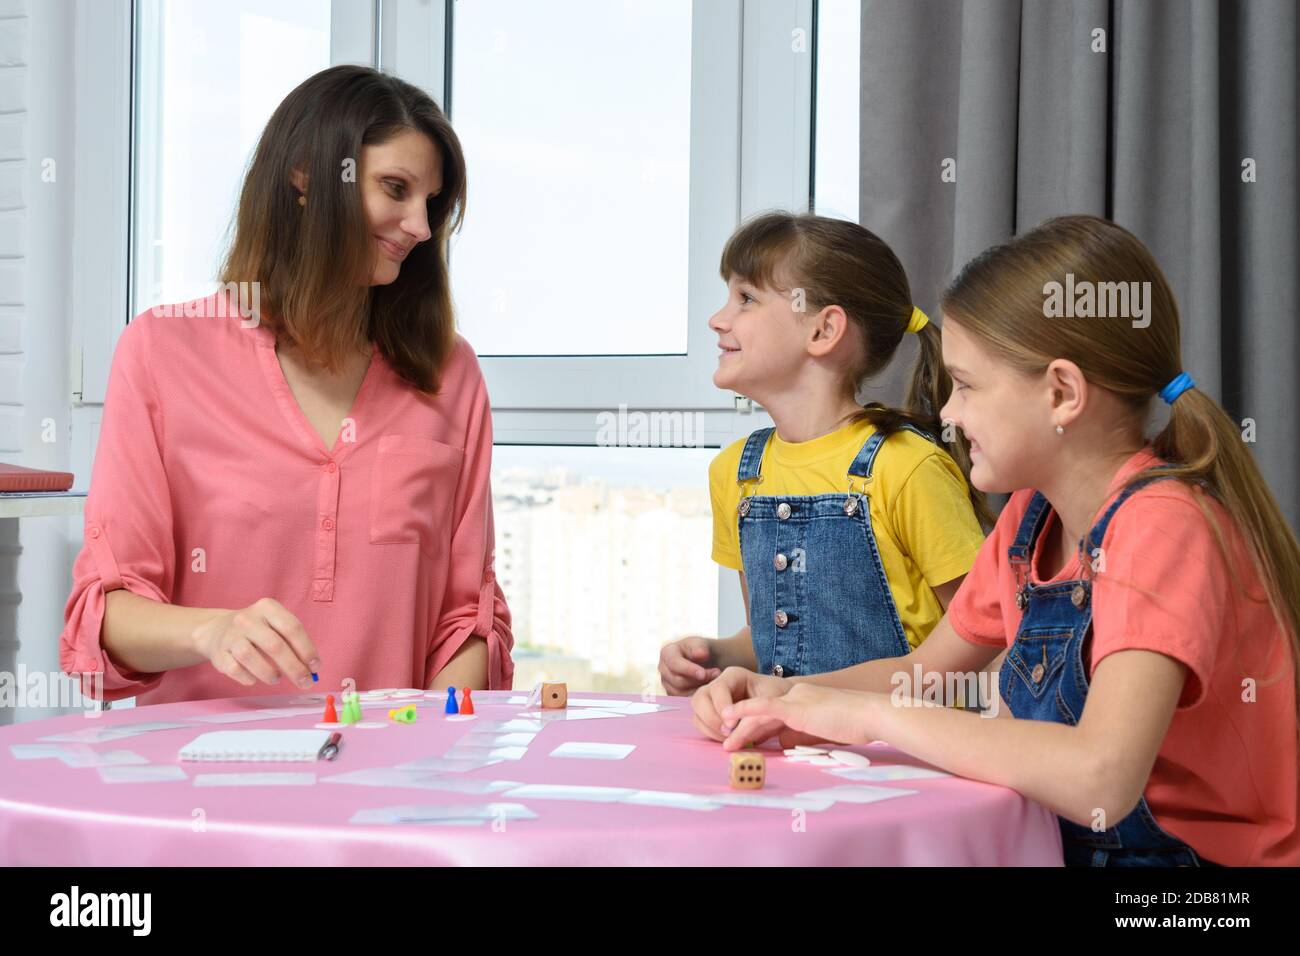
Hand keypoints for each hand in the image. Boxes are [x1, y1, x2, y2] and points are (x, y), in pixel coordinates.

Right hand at [192, 598, 319, 688]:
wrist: (217, 629)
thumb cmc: (258, 630)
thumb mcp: (275, 624)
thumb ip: (294, 642)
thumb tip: (312, 667)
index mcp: (267, 607)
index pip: (292, 627)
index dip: (307, 649)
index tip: (315, 666)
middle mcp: (247, 619)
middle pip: (275, 645)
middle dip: (294, 668)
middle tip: (305, 682)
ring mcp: (230, 635)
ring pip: (250, 657)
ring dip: (269, 673)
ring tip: (277, 678)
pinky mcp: (218, 653)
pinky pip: (235, 670)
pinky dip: (249, 678)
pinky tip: (255, 678)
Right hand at [659, 636, 722, 695]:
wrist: (703, 660)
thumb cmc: (700, 650)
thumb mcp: (701, 643)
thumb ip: (700, 647)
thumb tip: (700, 654)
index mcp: (667, 653)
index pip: (674, 663)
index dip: (689, 669)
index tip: (703, 673)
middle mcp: (663, 669)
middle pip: (678, 680)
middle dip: (698, 679)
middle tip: (716, 674)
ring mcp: (666, 683)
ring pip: (681, 692)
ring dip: (699, 689)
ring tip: (714, 681)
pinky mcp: (672, 694)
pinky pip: (683, 700)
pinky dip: (696, 696)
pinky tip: (707, 690)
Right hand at [690, 666, 793, 742]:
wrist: (782, 702)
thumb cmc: (779, 697)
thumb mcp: (772, 700)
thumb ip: (755, 712)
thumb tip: (738, 730)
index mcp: (733, 675)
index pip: (718, 688)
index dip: (721, 707)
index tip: (732, 725)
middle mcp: (718, 684)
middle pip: (699, 698)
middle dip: (711, 718)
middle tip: (728, 732)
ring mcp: (712, 699)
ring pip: (697, 712)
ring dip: (710, 728)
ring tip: (729, 738)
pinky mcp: (711, 712)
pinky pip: (701, 723)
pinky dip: (710, 733)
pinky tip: (726, 739)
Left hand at [718, 683, 882, 750]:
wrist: (871, 714)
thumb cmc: (856, 724)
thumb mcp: (824, 728)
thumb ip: (802, 732)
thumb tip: (783, 740)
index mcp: (804, 699)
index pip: (774, 713)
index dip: (758, 728)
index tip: (745, 741)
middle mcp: (796, 694)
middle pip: (762, 713)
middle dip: (743, 730)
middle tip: (728, 744)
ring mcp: (795, 699)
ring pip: (759, 713)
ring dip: (740, 730)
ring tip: (726, 745)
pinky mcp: (797, 707)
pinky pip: (764, 707)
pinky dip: (745, 712)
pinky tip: (729, 718)